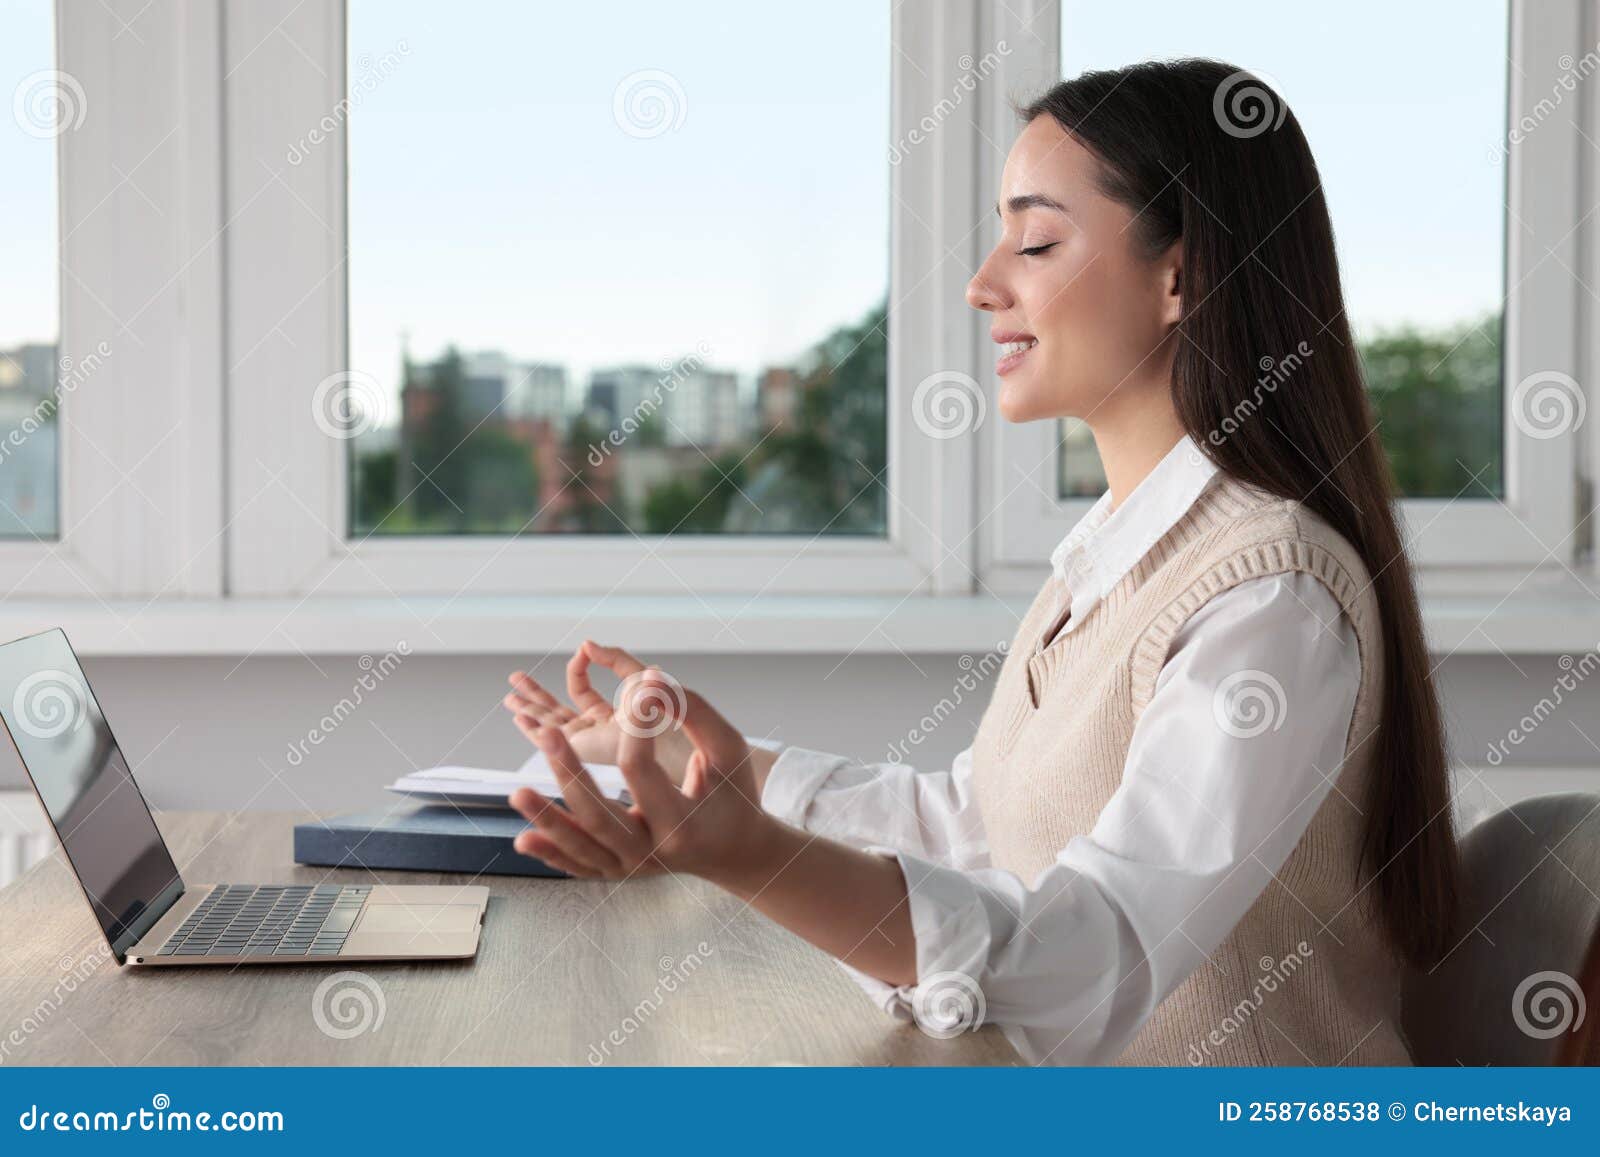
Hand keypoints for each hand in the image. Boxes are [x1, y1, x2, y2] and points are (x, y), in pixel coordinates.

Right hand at [502, 640, 691, 782]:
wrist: (665, 731)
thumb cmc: (660, 708)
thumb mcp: (636, 674)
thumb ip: (613, 658)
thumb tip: (586, 645)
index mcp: (609, 716)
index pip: (582, 692)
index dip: (578, 668)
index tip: (582, 651)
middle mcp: (593, 731)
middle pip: (557, 711)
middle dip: (535, 696)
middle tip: (516, 681)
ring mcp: (584, 741)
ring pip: (548, 722)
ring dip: (528, 707)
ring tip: (509, 698)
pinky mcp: (577, 747)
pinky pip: (549, 734)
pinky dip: (532, 724)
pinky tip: (518, 715)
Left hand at [507, 668, 777, 882]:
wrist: (734, 850)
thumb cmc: (734, 796)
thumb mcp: (729, 751)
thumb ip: (694, 713)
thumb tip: (649, 679)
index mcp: (681, 821)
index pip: (641, 771)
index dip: (633, 727)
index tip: (635, 689)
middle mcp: (653, 852)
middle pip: (601, 814)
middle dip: (569, 774)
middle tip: (546, 734)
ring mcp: (631, 867)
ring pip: (581, 846)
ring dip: (547, 820)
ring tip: (516, 793)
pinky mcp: (617, 872)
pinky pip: (578, 865)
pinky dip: (550, 852)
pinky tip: (522, 840)